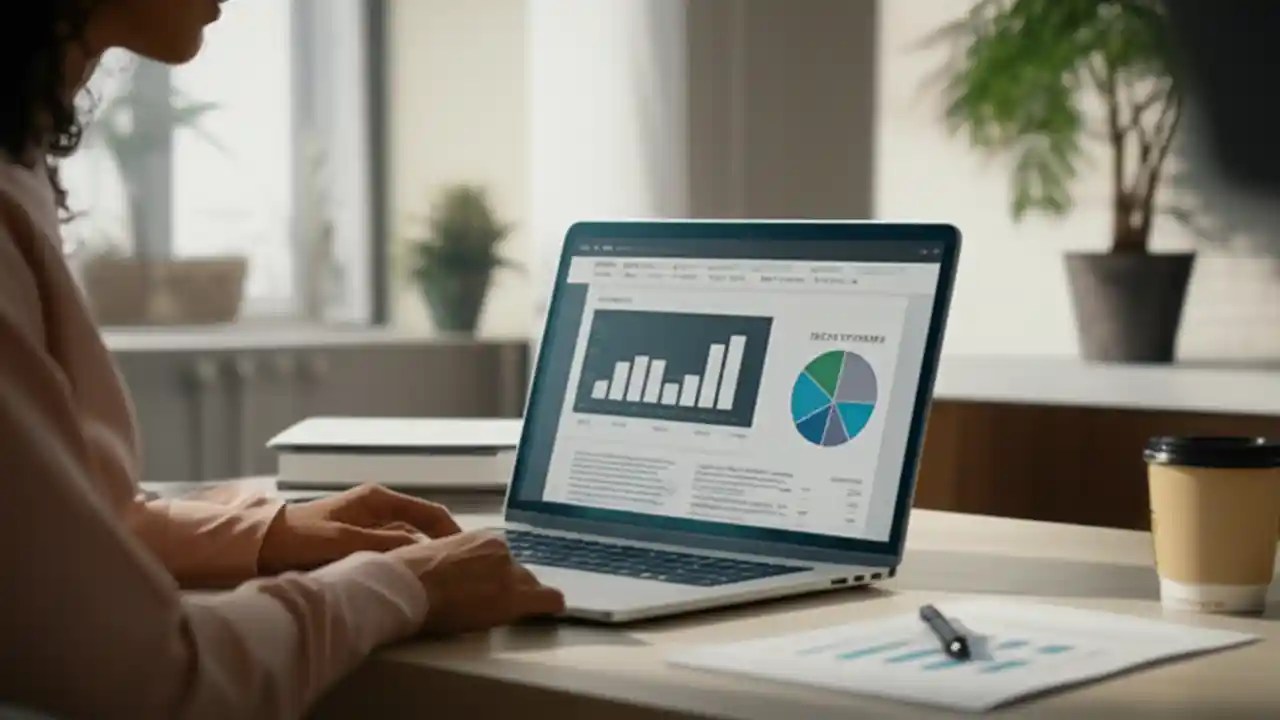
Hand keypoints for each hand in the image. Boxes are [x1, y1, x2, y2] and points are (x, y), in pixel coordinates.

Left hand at [259, 483, 462, 574]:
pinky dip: (399, 564)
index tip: (466, 552)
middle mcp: (376, 508)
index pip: (429, 512)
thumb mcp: (346, 541)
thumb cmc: (302, 538)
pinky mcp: (355, 542)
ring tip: (432, 579)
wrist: (261, 545)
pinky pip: (388, 553)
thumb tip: (424, 552)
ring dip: (416, 558)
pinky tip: (402, 581)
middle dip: (436, 547)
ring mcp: (366, 525)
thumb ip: (385, 545)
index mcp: (378, 499)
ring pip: (404, 543)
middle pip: (419, 528)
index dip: (450, 531)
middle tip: (452, 572)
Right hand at [390, 531, 564, 633]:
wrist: (405, 587)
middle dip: (508, 588)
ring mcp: (509, 572)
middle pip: (518, 574)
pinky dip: (548, 606)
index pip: (502, 559)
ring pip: (530, 588)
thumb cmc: (406, 575)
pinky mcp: (514, 596)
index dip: (495, 577)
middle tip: (490, 605)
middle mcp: (501, 550)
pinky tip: (552, 611)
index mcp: (482, 537)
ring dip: (521, 600)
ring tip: (506, 613)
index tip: (487, 588)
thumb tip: (457, 572)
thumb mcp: (434, 554)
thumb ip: (456, 558)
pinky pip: (548, 600)